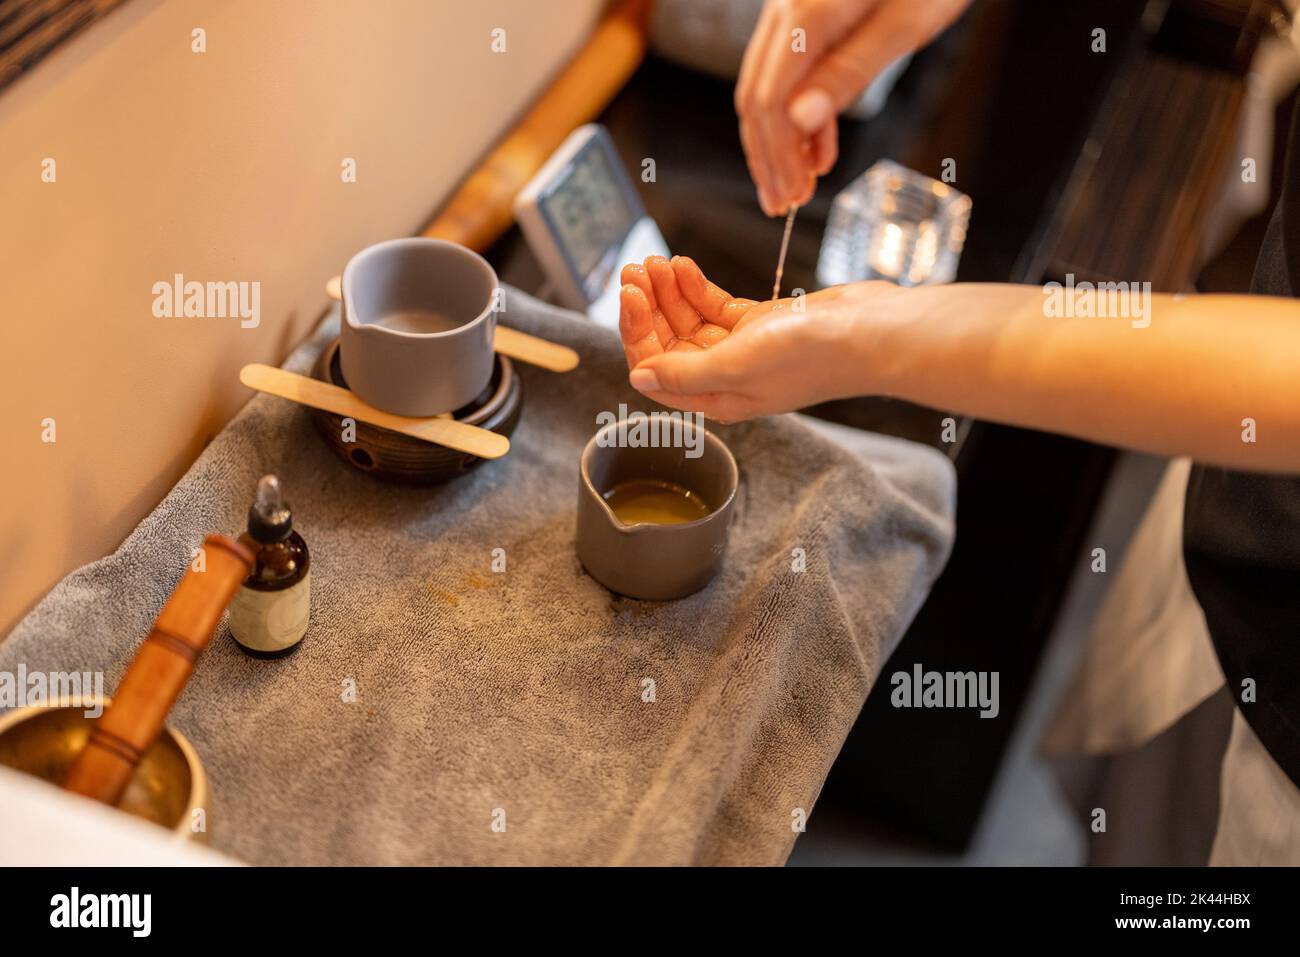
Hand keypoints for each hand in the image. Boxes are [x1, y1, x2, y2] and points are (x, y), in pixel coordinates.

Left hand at [618, 255, 903, 420]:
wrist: (871, 332)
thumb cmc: (811, 355)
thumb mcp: (737, 365)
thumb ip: (685, 373)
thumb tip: (638, 378)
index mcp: (716, 398)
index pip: (656, 370)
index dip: (637, 333)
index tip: (629, 295)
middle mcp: (725, 377)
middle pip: (669, 343)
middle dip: (648, 308)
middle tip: (634, 270)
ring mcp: (742, 349)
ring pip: (689, 321)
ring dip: (669, 292)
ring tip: (656, 262)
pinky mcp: (760, 323)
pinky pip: (715, 306)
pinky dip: (696, 287)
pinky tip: (684, 265)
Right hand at [735, 0, 970, 215]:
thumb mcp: (905, 24)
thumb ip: (850, 73)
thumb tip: (801, 123)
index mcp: (808, 15)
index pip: (769, 104)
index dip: (776, 158)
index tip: (789, 198)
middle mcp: (786, 9)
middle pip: (755, 97)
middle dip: (768, 156)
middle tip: (783, 203)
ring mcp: (791, 8)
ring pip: (764, 85)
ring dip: (777, 139)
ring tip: (799, 182)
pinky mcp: (805, 11)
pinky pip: (783, 69)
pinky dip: (794, 111)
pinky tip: (814, 144)